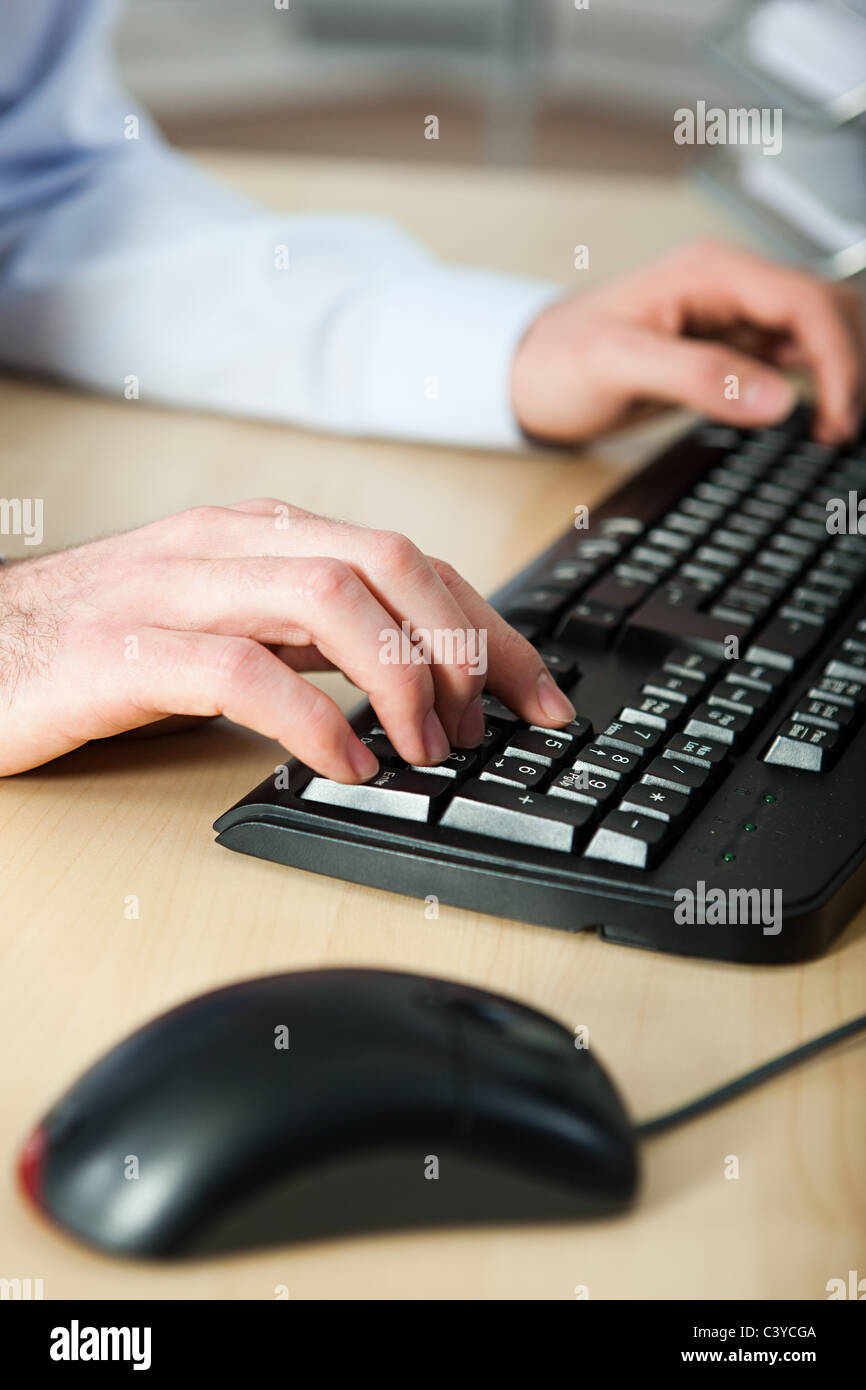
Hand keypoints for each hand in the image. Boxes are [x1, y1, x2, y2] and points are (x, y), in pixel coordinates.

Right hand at [0, 500, 575, 777]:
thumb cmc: (100, 644)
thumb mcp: (229, 626)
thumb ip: (312, 639)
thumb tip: (414, 686)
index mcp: (264, 537)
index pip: (412, 559)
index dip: (491, 628)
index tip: (541, 697)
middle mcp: (228, 546)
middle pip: (389, 561)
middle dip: (465, 645)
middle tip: (490, 728)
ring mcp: (172, 589)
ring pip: (327, 595)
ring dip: (401, 677)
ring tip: (425, 749)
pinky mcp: (118, 650)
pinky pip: (235, 670)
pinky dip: (309, 717)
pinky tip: (343, 763)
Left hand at [512, 239, 864, 446]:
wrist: (526, 374)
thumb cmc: (556, 361)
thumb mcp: (616, 365)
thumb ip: (696, 377)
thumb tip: (776, 400)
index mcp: (710, 272)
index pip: (806, 302)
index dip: (838, 359)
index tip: (835, 418)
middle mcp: (731, 287)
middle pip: (828, 311)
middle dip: (850, 365)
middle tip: (841, 431)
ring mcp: (734, 317)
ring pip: (820, 333)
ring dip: (841, 372)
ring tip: (836, 429)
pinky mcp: (730, 350)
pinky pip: (794, 358)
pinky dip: (818, 383)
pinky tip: (816, 420)